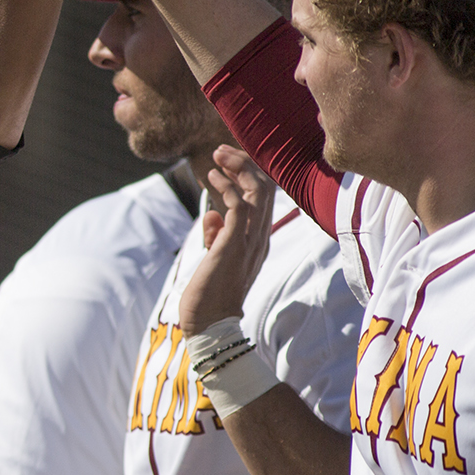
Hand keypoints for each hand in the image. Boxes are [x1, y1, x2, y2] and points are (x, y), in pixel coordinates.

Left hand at [180, 146, 274, 332]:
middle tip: (221, 151)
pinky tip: (211, 177)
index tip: (228, 161)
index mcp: (257, 241)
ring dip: (236, 169)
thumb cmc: (210, 294)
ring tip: (216, 157)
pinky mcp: (233, 245)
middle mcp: (259, 239)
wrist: (209, 324)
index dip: (249, 175)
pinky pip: (238, 206)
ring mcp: (249, 242)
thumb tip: (212, 213)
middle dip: (244, 164)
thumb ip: (217, 234)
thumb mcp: (215, 257)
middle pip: (265, 189)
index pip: (263, 199)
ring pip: (257, 192)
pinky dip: (226, 187)